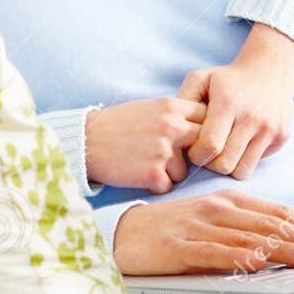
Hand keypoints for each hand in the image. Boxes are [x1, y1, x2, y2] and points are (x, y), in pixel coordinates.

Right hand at [85, 97, 207, 193]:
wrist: (85, 141)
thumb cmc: (117, 125)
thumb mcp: (150, 108)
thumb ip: (177, 115)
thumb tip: (206, 126)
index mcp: (172, 107)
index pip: (208, 117)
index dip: (203, 131)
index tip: (193, 139)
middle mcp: (171, 127)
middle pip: (204, 145)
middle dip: (193, 154)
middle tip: (171, 157)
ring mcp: (163, 151)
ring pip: (184, 170)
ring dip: (170, 172)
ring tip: (145, 163)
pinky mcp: (153, 173)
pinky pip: (167, 186)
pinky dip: (155, 185)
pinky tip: (138, 174)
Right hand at [112, 191, 293, 276]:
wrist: (124, 233)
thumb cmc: (172, 229)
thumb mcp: (212, 221)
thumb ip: (245, 228)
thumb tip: (284, 243)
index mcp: (227, 201)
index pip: (275, 212)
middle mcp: (216, 210)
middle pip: (267, 226)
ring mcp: (198, 228)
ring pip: (247, 239)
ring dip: (278, 251)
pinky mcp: (180, 248)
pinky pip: (215, 253)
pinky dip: (238, 258)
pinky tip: (256, 263)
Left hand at [179, 23, 293, 179]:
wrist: (270, 69)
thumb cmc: (228, 78)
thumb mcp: (200, 78)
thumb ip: (182, 101)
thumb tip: (173, 130)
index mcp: (228, 103)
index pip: (209, 146)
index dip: (196, 154)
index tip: (193, 148)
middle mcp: (252, 118)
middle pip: (224, 164)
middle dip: (210, 164)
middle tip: (207, 153)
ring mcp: (269, 129)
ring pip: (242, 170)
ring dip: (228, 166)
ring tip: (222, 152)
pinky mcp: (281, 137)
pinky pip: (257, 163)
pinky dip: (245, 160)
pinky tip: (239, 145)